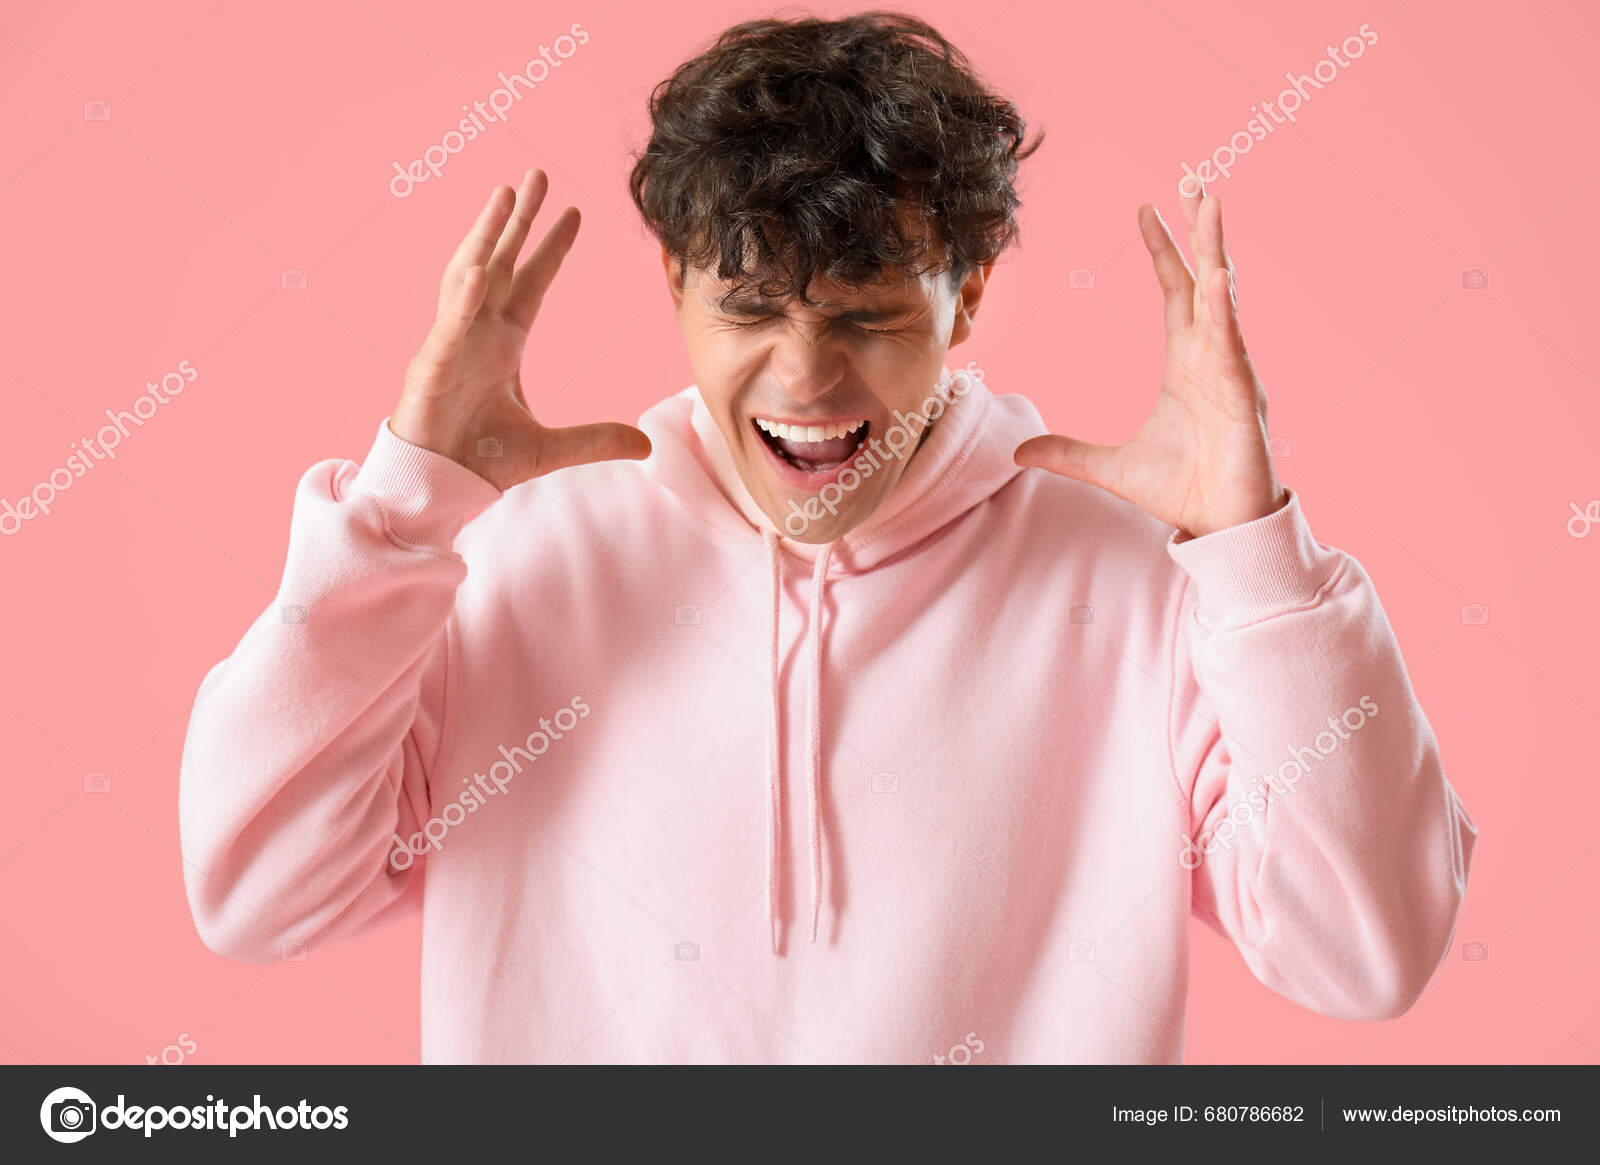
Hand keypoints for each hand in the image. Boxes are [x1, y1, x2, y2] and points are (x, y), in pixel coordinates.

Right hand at [390, 169, 649, 488]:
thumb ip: (594, 440)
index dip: (551, 248)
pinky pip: (450, 325)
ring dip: (487, 235)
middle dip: (520, 219)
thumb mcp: (550, 449)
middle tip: (538, 174)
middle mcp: (477, 332)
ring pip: (470, 275)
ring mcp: (452, 343)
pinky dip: (465, 297)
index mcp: (502, 343)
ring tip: (504, 194)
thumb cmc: (478, 460)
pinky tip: (481, 267)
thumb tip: (645, 444)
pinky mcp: (432, 366)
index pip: (532, 283)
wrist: (437, 486)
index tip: (574, 213)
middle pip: (502, 261)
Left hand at [1014, 185, 1284, 537]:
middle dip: (1200, 229)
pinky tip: (1216, 276)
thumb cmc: (1182, 490)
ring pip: (1224, 297)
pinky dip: (1224, 309)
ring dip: (1216, 250)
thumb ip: (1066, 453)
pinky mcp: (1244, 395)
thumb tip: (1018, 449)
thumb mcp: (1109, 468)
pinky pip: (1232, 343)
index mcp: (1186, 363)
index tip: (1146, 209)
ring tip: (1210, 204)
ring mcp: (1231, 371)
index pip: (1175, 291)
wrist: (1221, 527)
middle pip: (1204, 278)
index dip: (1163, 250)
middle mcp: (1212, 356)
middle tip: (1192, 179)